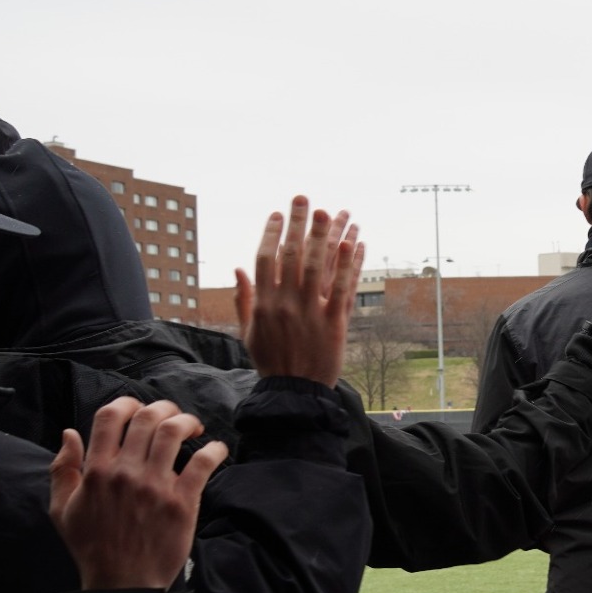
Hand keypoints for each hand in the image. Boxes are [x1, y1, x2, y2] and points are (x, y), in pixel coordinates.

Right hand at [49, 398, 227, 590]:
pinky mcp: (182, 503)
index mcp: (96, 471)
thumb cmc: (92, 548)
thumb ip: (63, 469)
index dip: (126, 402)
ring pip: (173, 432)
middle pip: (147, 417)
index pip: (109, 416)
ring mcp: (155, 487)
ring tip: (193, 427)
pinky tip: (216, 449)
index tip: (137, 406)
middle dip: (162, 407)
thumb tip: (70, 433)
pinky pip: (202, 464)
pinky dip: (214, 450)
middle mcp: (126, 473)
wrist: (121, 584)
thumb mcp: (63, 509)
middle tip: (171, 415)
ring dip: (186, 421)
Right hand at [234, 196, 363, 386]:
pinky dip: (347, 266)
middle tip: (303, 199)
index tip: (278, 214)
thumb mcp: (249, 333)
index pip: (265, 259)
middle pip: (291, 255)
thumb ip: (243, 299)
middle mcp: (285, 304)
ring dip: (323, 236)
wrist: (295, 393)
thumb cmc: (271, 362)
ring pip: (317, 266)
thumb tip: (238, 268)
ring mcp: (310, 313)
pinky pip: (342, 289)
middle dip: (298, 224)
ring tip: (329, 211)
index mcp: (263, 304)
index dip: (271, 233)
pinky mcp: (334, 323)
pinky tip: (353, 243)